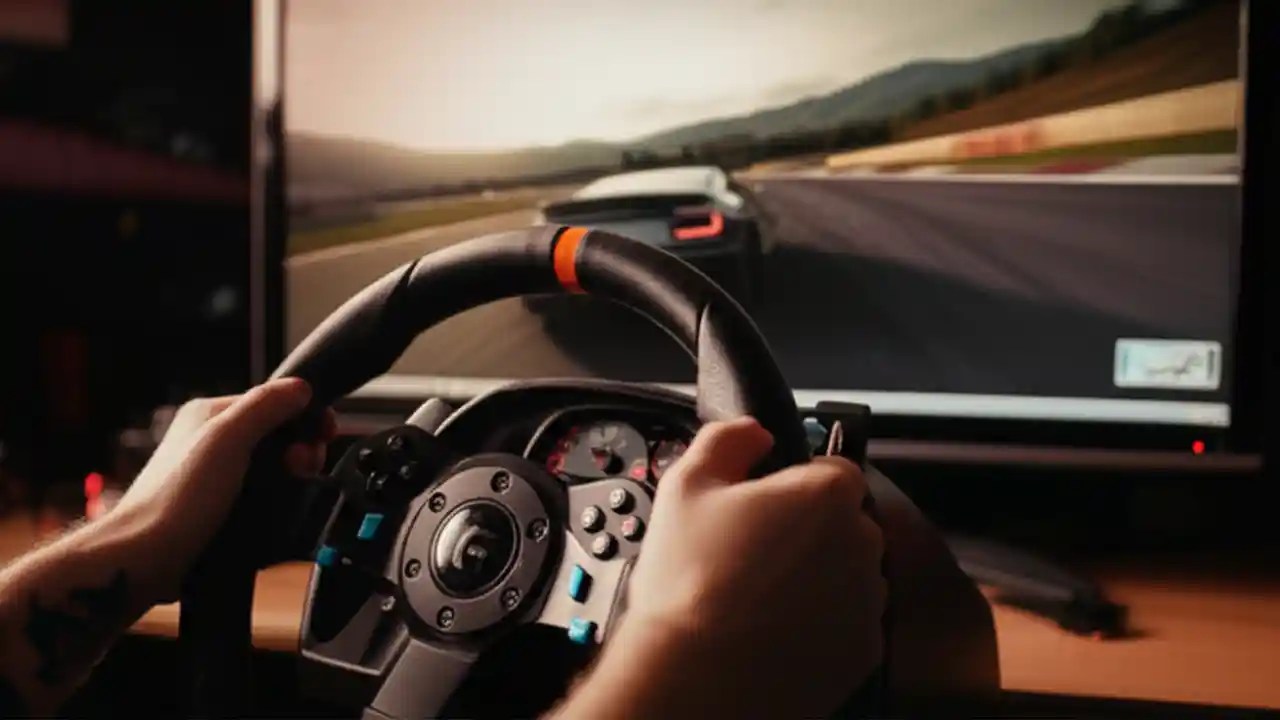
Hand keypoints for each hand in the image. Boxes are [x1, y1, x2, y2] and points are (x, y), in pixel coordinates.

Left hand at [111, 377, 334, 602]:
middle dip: (299, 449)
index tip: (323, 436)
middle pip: (277, 433)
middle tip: (302, 469)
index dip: (303, 417)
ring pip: (272, 465)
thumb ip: (265, 406)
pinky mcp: (219, 504)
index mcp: (211, 413)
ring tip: (292, 490)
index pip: (274, 401)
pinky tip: (276, 507)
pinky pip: (261, 492)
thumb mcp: (227, 439)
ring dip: (291, 476)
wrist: (144, 557)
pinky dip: (276, 497)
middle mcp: (213, 439)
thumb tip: (301, 387)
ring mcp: (215, 473)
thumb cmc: (178, 497)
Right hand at [558, 417, 885, 718]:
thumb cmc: (690, 584)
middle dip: (806, 531)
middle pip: (842, 521)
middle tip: (750, 553)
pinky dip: (821, 624)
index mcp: (826, 494)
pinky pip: (848, 621)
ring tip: (758, 597)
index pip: (831, 468)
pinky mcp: (865, 650)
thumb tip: (754, 431)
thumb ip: (728, 439)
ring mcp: (868, 600)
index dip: (791, 484)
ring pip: (847, 572)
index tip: (761, 507)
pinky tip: (774, 630)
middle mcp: (861, 542)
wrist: (695, 680)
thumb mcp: (686, 485)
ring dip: (816, 577)